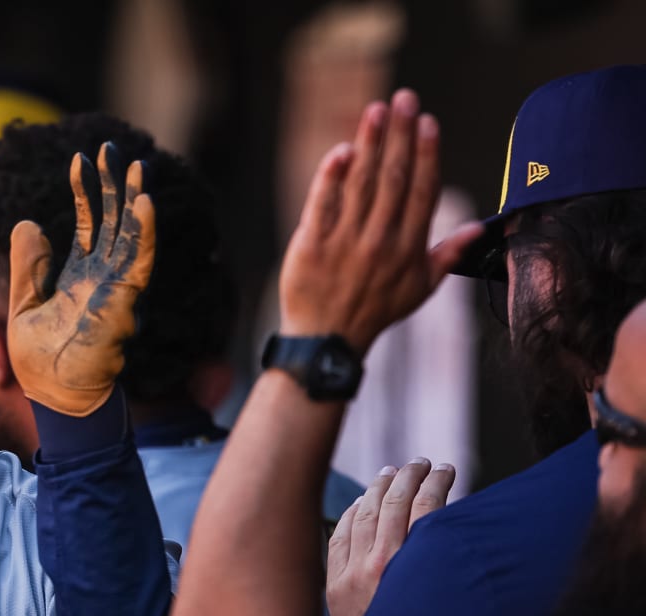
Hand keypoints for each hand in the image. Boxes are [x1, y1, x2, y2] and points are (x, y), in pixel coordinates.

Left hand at [8, 142, 155, 415]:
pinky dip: (143, 234)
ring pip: (132, 236)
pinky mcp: (121, 303)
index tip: (81, 160)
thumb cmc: (41, 361)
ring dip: (136, 200)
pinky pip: (137, 264)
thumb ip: (29, 267)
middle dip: (116, 184)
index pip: (90, 223)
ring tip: (137, 166)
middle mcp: (103, 277)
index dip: (86, 191)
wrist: (53, 396)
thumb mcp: (24, 304)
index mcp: (81, 274)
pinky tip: (145, 204)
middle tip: (113, 148)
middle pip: (115, 221)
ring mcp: (115, 289)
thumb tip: (27, 223)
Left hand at [277, 89, 482, 353]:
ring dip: (369, 143)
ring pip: (361, 183)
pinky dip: (331, 176)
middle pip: (394, 177)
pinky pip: (322, 204)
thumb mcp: (420, 289)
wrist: (327, 341)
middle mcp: (380, 240)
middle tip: (403, 98)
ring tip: (375, 110)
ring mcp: (345, 242)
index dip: (426, 153)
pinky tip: (341, 150)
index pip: (422, 191)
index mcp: (409, 247)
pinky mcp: (312, 245)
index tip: (427, 122)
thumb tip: (480, 228)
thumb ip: (448, 254)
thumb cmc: (375, 311)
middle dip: (400, 134)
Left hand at [325, 458, 455, 615]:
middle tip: (422, 462)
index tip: (448, 468)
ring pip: (363, 514)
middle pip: (392, 503)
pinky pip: (339, 535)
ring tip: (393, 470)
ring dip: (379, 488)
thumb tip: (465, 531)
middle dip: (409, 477)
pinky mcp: (332, 585)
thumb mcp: (449, 610)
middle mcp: (376, 568)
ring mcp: (349, 574)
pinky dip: (352, 513)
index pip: (426, 508)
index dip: (437, 483)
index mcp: (411, 571)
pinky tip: (362, 501)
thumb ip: (450, 571)